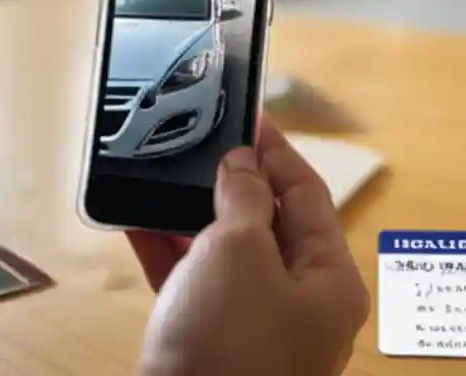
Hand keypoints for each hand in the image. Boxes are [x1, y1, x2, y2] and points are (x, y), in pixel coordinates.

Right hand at [127, 118, 368, 375]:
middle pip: (271, 225)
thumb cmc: (230, 348)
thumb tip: (243, 165)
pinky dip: (169, 255)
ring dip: (193, 217)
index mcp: (330, 281)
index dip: (277, 151)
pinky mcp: (214, 349)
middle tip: (199, 144)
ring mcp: (257, 331)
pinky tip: (135, 223)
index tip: (248, 115)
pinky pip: (195, 287)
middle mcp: (302, 306)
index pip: (309, 196)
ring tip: (163, 177)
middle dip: (232, 183)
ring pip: (228, 256)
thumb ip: (244, 199)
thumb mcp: (240, 253)